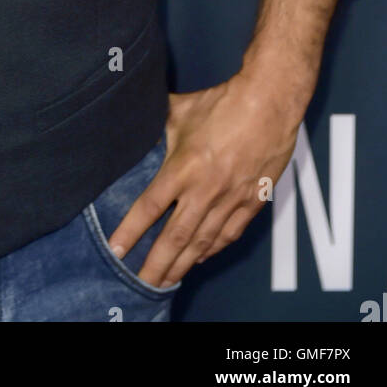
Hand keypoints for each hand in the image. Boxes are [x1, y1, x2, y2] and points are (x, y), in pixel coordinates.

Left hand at [106, 73, 300, 287]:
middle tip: (142, 284)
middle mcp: (205, 189)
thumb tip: (135, 124)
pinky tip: (200, 258)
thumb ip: (157, 125)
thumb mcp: (180, 110)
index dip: (131, 231)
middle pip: (176, 236)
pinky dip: (213, 249)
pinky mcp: (252, 201)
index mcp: (184, 167)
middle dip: (157, 264)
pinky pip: (229, 234)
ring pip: (203, 242)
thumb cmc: (223, 102)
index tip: (116, 251)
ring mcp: (231, 199)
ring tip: (167, 281)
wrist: (270, 102)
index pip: (150, 206)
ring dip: (183, 264)